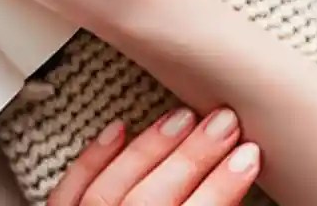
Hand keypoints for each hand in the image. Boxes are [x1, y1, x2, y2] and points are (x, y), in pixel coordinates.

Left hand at [50, 108, 259, 205]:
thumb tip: (232, 197)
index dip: (221, 189)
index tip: (248, 158)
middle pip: (150, 201)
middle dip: (191, 158)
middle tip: (225, 125)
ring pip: (111, 189)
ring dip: (150, 150)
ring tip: (183, 119)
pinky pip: (68, 191)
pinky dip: (93, 158)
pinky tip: (118, 129)